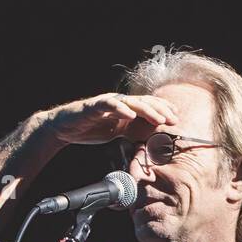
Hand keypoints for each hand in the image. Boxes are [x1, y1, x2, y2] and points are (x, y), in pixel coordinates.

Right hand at [41, 92, 176, 146]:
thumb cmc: (91, 129)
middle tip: (174, 120)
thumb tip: (154, 138)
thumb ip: (134, 131)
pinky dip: (121, 109)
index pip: (149, 106)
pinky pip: (110, 105)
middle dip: (161, 111)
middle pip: (144, 103)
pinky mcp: (94, 106)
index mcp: (126, 109)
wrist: (64, 128)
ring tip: (159, 118)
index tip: (177, 119)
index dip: (163, 110)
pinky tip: (131, 115)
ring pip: (131, 102)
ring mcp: (107, 103)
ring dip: (147, 110)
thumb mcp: (118, 132)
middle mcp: (119, 103)